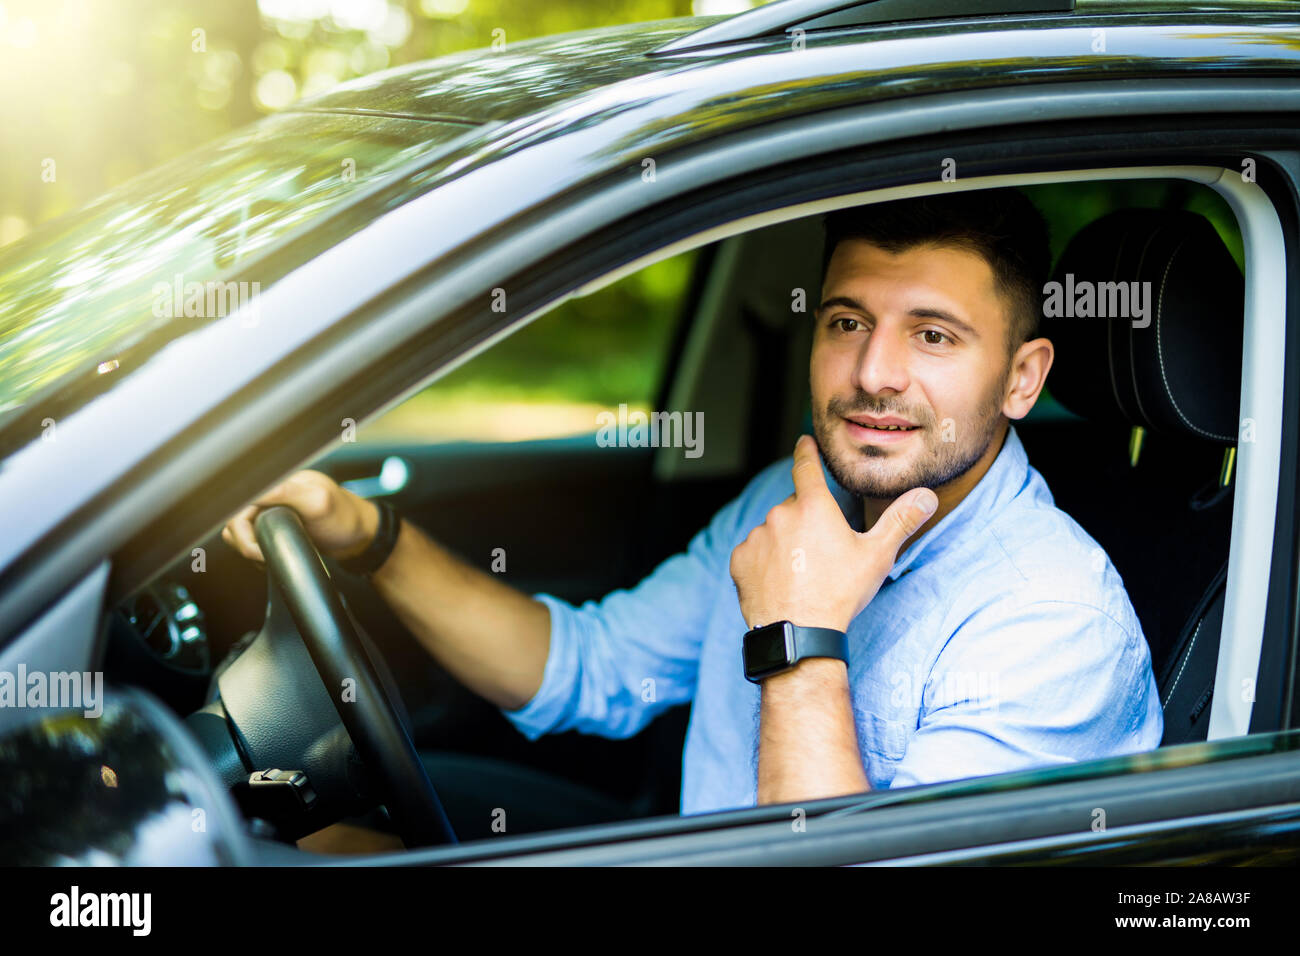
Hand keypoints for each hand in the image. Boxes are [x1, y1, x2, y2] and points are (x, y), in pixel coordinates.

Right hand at [221, 469, 378, 563]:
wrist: (361, 538)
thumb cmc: (346, 519)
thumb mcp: (318, 502)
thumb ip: (286, 492)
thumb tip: (254, 489)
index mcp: (281, 481)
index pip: (240, 499)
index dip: (242, 526)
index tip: (256, 544)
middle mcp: (273, 494)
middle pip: (236, 517)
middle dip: (245, 541)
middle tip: (262, 556)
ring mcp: (273, 511)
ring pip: (239, 530)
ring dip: (249, 548)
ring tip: (267, 556)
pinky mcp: (275, 526)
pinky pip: (252, 538)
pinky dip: (255, 550)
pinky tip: (269, 556)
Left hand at [728, 435, 937, 631]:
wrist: (800, 632)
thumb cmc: (839, 593)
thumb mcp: (877, 556)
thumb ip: (901, 521)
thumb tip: (927, 496)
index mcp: (813, 507)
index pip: (806, 467)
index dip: (806, 452)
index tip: (803, 441)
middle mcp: (780, 514)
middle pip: (793, 507)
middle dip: (805, 521)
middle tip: (821, 552)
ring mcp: (756, 537)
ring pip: (773, 531)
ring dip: (784, 542)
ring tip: (802, 573)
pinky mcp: (739, 560)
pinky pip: (753, 552)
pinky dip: (764, 562)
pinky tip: (780, 582)